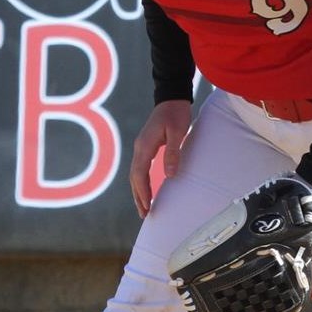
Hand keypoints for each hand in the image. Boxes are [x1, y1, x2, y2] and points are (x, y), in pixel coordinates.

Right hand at [129, 100, 191, 217]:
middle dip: (138, 196)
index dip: (143, 192)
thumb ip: (173, 152)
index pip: (140, 173)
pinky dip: (141, 182)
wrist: (171, 98)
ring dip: (139, 191)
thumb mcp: (178, 132)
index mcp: (145, 145)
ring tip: (144, 208)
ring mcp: (141, 147)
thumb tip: (170, 175)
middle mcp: (139, 148)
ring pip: (135, 174)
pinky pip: (140, 169)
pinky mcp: (146, 147)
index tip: (148, 206)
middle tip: (145, 214)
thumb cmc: (176, 114)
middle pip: (134, 177)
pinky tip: (147, 191)